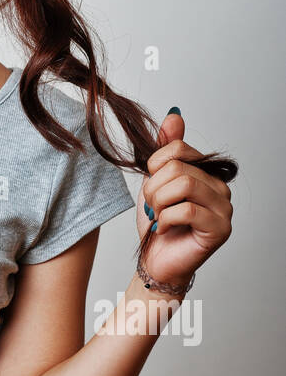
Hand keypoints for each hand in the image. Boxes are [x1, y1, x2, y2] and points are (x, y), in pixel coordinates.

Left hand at [136, 109, 232, 287]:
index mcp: (207, 172)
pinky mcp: (221, 229)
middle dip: (154, 188)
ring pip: (183, 185)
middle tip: (153, 207)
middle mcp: (221, 187)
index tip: (152, 185)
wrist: (156, 261)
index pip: (179, 147)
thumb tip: (175, 115)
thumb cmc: (158, 223)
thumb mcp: (155, 181)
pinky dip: (166, 219)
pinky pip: (187, 209)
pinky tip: (165, 228)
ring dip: (159, 203)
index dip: (155, 165)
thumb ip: (167, 149)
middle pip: (179, 167)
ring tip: (159, 217)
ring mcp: (225, 208)